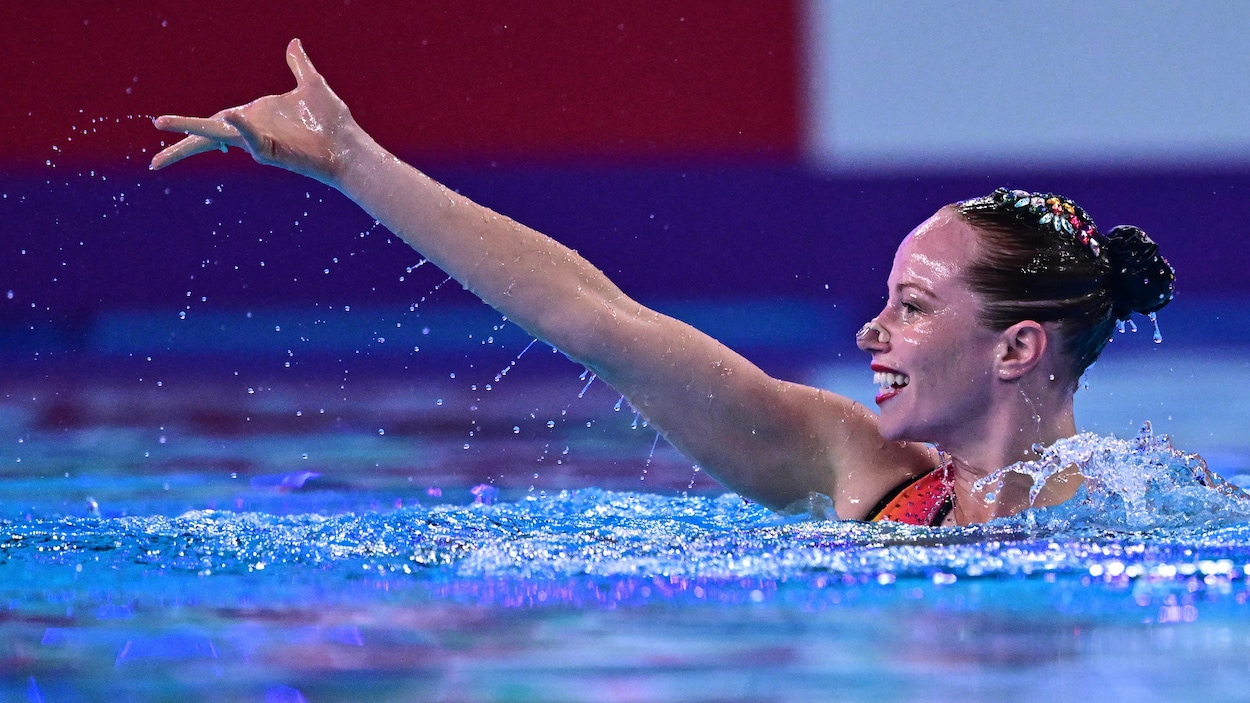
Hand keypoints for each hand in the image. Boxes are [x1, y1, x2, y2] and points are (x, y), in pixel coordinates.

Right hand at [150, 39, 359, 184]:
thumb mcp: (312, 85)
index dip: (192, 125)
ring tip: (163, 123)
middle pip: (208, 136)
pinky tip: (231, 115)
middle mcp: (252, 131)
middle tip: (153, 163)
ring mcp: (260, 143)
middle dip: (180, 146)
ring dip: (194, 130)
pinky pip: (252, 139)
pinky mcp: (273, 152)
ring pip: (221, 135)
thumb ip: (298, 65)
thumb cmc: (333, 122)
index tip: (165, 128)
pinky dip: (241, 128)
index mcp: (255, 116)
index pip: (216, 120)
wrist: (351, 145)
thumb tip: (293, 43)